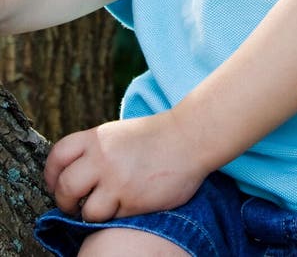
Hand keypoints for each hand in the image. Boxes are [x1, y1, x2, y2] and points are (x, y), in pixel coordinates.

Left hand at [44, 111, 205, 221]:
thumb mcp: (119, 134)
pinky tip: (128, 204)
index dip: (51, 174)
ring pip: (85, 210)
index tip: (55, 183)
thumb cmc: (156, 137)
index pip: (58, 156)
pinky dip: (115, 216)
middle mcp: (102, 157)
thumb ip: (96, 150)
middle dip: (65, 201)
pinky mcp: (131, 199)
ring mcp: (116, 179)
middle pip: (64, 187)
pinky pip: (110, 218)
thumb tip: (73, 174)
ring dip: (92, 212)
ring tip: (106, 205)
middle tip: (75, 204)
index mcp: (97, 137)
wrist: (190, 138)